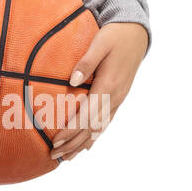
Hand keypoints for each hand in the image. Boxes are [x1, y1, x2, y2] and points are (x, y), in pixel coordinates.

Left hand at [50, 21, 148, 162]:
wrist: (137, 32)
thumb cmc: (115, 36)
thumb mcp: (100, 44)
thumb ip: (86, 62)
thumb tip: (72, 81)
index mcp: (108, 85)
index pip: (87, 115)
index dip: (71, 131)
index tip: (55, 141)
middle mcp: (115, 96)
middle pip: (92, 127)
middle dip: (73, 143)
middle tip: (54, 156)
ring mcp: (119, 98)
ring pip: (100, 128)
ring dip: (83, 143)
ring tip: (68, 157)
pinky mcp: (120, 96)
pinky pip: (107, 121)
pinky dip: (96, 135)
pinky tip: (88, 144)